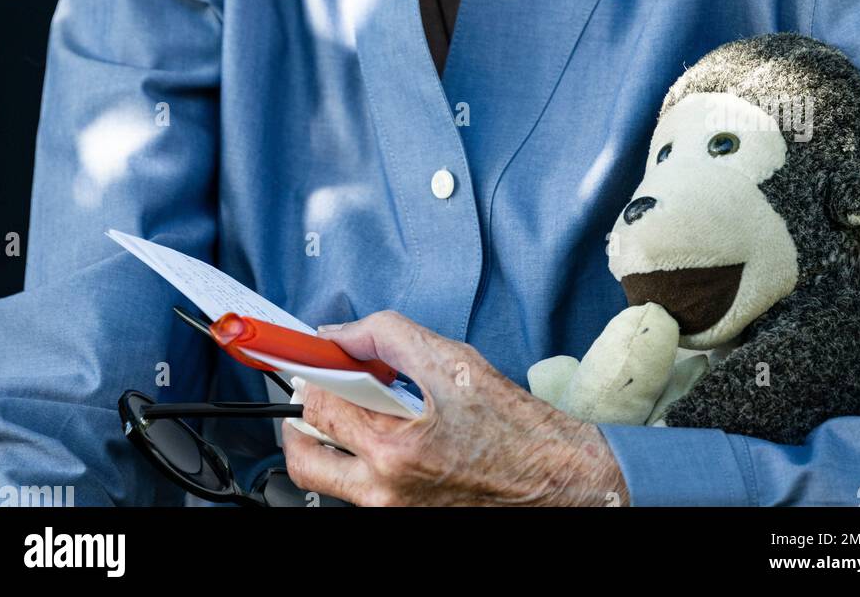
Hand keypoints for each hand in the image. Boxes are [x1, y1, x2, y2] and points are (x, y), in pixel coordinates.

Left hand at [281, 310, 630, 506]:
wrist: (558, 480)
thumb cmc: (516, 426)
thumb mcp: (453, 361)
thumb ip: (387, 337)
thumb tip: (341, 334)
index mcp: (395, 450)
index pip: (321, 406)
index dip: (312, 374)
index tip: (308, 361)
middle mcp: (386, 494)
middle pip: (305, 460)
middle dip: (301, 422)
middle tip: (315, 397)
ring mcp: (394, 516)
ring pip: (329, 483)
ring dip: (331, 446)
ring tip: (355, 417)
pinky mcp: (406, 525)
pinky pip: (360, 497)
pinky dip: (361, 468)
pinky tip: (388, 442)